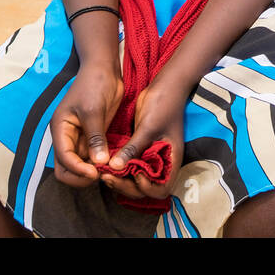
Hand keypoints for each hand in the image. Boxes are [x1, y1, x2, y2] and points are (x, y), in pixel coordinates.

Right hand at [51, 61, 123, 187]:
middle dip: (81, 176)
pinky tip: (113, 163)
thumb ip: (95, 137)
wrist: (104, 69)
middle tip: (102, 174)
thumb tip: (98, 163)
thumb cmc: (95, 84)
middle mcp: (67, 136)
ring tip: (109, 170)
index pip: (63, 158)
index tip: (96, 172)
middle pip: (66, 168)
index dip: (78, 169)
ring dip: (92, 171)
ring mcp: (79, 138)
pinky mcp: (93, 137)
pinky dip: (100, 163)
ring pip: (80, 165)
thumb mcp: (94, 110)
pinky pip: (93, 157)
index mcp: (60, 129)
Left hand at [98, 81, 186, 201]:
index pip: (160, 189)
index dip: (146, 188)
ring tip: (103, 171)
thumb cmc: (164, 105)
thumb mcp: (148, 127)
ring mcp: (152, 156)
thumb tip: (114, 167)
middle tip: (106, 176)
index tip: (133, 175)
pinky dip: (120, 167)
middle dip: (126, 185)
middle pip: (144, 188)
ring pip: (135, 178)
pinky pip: (131, 164)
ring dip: (120, 178)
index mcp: (171, 160)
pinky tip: (107, 162)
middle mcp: (162, 162)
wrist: (166, 84)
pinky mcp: (142, 148)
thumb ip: (133, 148)